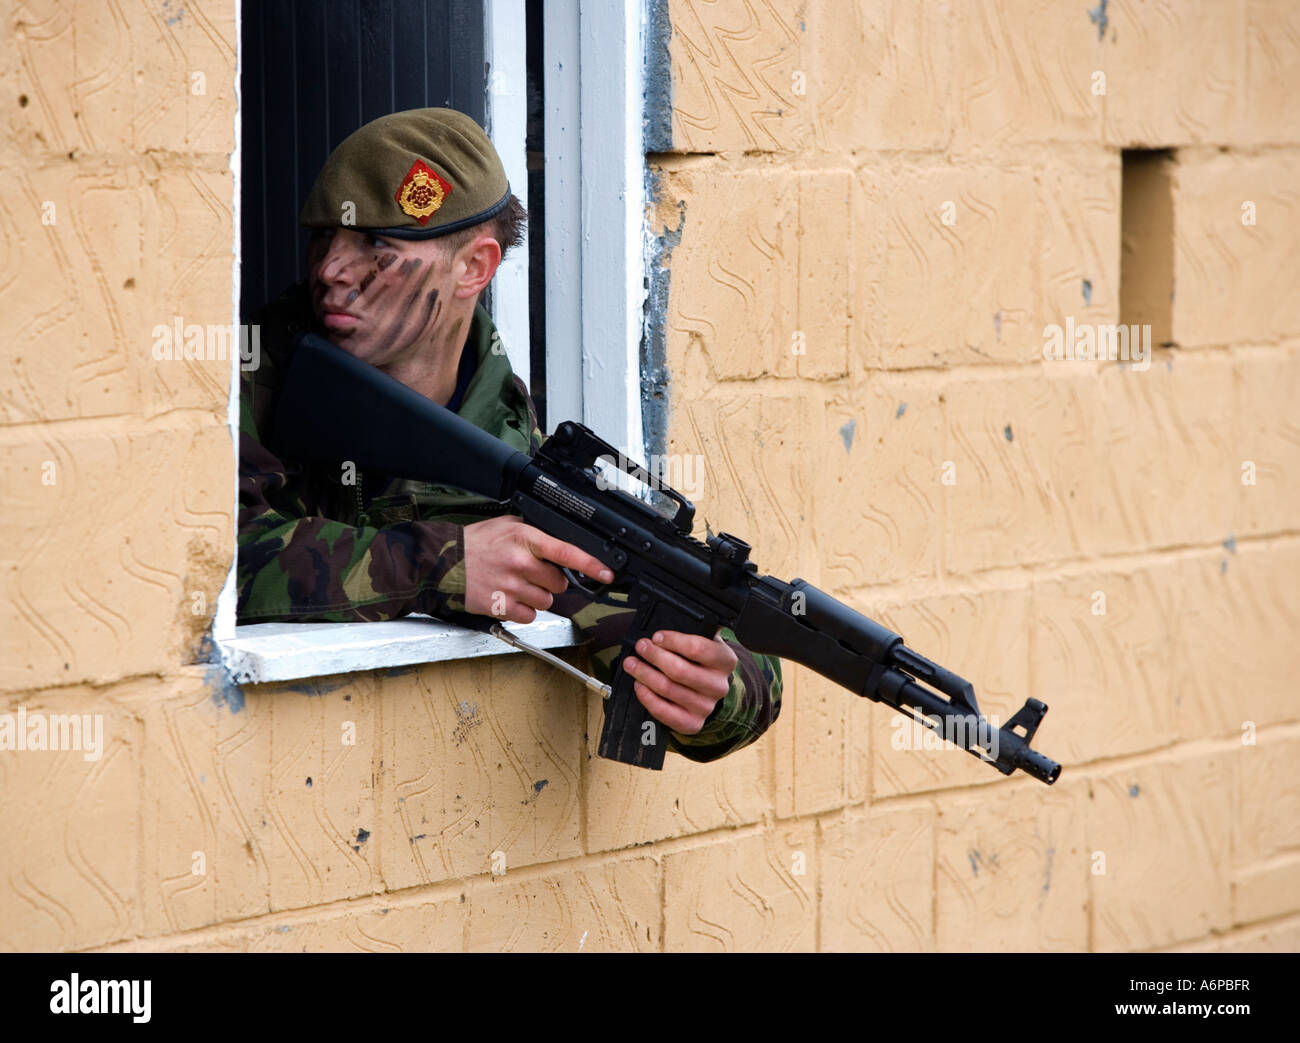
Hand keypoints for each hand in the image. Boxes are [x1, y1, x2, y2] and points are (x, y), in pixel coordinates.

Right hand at [462, 515, 612, 623]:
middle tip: (531, 573)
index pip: (566, 552)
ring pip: (546, 600)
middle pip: (559, 582)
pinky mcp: (501, 606)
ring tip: (516, 584)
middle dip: (550, 580)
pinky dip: (523, 609)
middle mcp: (519, 563)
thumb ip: (535, 533)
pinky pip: (529, 615)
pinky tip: (509, 597)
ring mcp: (510, 586)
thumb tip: (562, 542)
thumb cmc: (474, 544)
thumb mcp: (507, 526)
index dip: (591, 564)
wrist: (443, 562)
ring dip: (536, 595)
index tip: (606, 573)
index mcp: (524, 539)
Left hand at [621, 631, 738, 734]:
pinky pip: (663, 711)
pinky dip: (646, 696)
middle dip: (654, 656)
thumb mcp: (705, 643)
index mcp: (725, 661)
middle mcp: (719, 685)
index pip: (697, 648)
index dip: (673, 641)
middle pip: (679, 670)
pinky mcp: (692, 723)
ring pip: (668, 689)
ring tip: (632, 664)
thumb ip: (694, 631)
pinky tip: (639, 684)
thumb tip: (676, 620)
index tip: (656, 637)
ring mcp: (706, 706)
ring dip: (644, 674)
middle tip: (641, 647)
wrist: (707, 692)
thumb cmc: (700, 663)